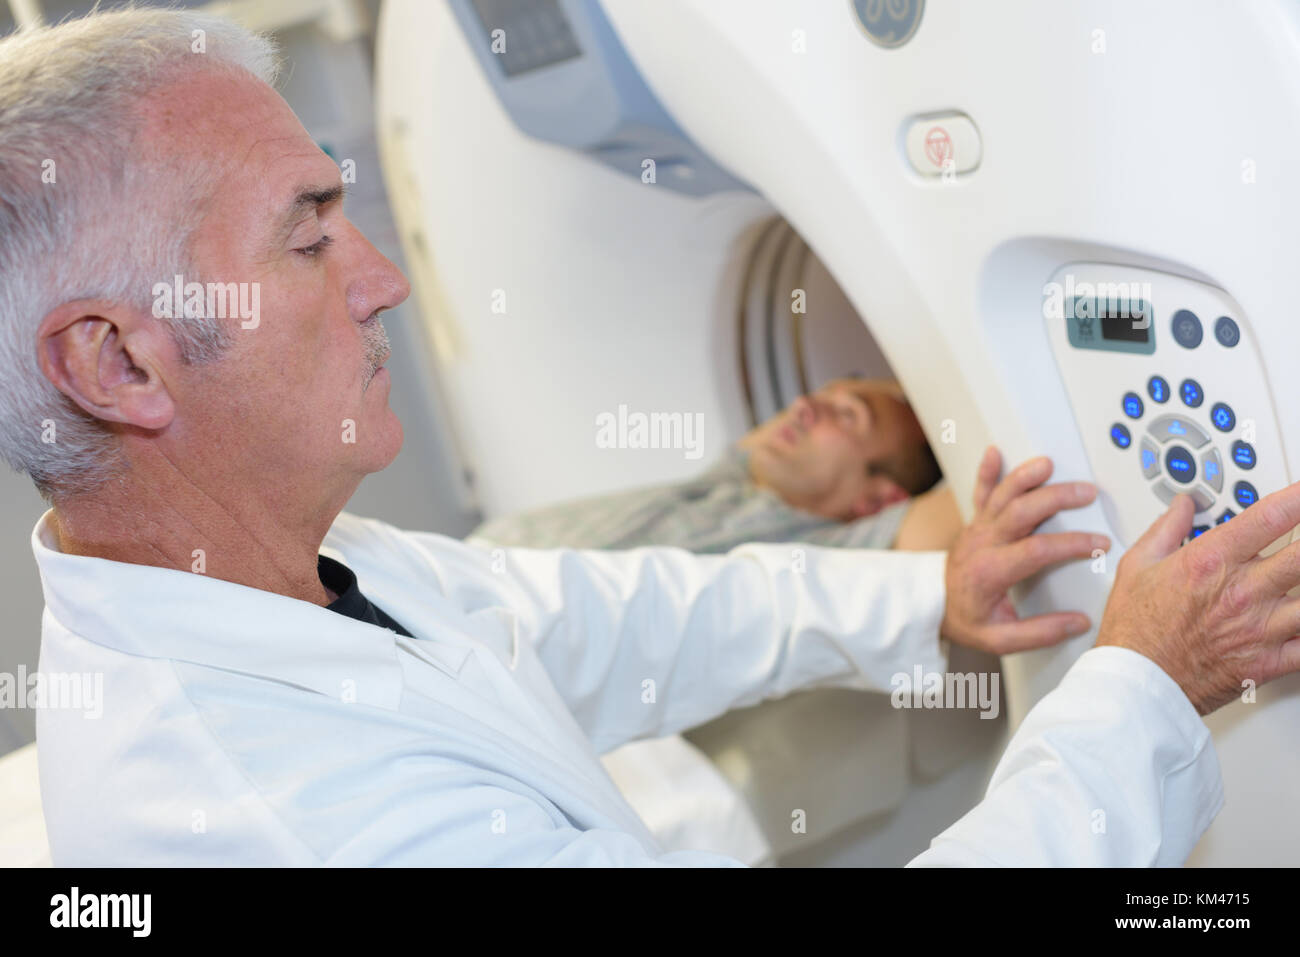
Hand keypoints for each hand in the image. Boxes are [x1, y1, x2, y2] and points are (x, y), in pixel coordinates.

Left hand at [941, 447, 1109, 653]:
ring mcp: (977, 529)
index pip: (1036, 551)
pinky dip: (987, 471)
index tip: (1098, 544)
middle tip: (1087, 493)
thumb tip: (1079, 622)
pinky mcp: (975, 521)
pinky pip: (979, 492)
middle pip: (1021, 513)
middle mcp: (983, 544)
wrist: (931, 605)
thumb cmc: (966, 619)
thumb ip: (1040, 633)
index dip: (1070, 544)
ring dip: (1025, 477)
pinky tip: (994, 452)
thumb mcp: (1000, 639)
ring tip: (1048, 464)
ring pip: (1002, 496)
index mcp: (992, 572)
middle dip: (1056, 499)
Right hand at [1096, 484, 1299, 714]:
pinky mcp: (1270, 660)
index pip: (1269, 517)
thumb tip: (1183, 506)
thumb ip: (1166, 529)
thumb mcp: (1137, 565)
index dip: (1298, 498)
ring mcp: (1260, 627)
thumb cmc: (1134, 631)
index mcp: (1210, 562)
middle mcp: (1242, 592)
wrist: (1136, 683)